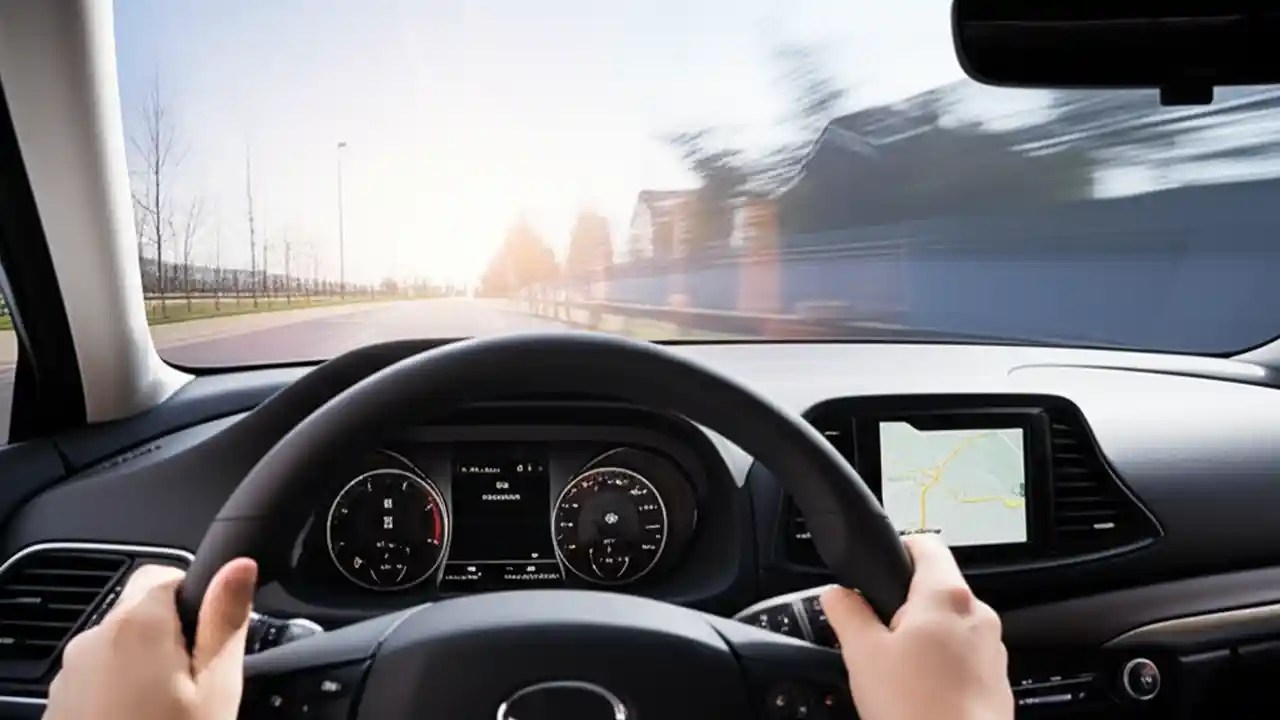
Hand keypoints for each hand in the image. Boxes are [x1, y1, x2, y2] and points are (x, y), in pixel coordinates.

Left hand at [44, 559, 257, 719]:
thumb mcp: (216, 689)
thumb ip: (225, 620)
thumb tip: (238, 564)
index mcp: (136, 626)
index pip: (166, 572)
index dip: (196, 600)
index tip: (212, 641)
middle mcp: (93, 640)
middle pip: (142, 612)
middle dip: (172, 637)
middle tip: (198, 685)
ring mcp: (69, 675)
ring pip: (120, 649)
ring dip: (145, 666)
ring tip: (170, 712)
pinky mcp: (58, 706)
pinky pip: (98, 681)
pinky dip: (120, 694)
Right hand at [822, 535, 1011, 719]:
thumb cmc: (917, 710)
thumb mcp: (863, 655)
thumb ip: (847, 613)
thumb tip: (837, 595)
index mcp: (946, 596)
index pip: (926, 543)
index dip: (899, 548)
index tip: (881, 567)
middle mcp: (978, 615)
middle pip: (936, 589)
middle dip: (904, 606)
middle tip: (876, 636)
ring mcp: (993, 649)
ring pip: (950, 626)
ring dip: (924, 638)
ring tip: (897, 672)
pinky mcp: (997, 681)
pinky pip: (964, 658)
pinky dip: (942, 666)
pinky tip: (919, 693)